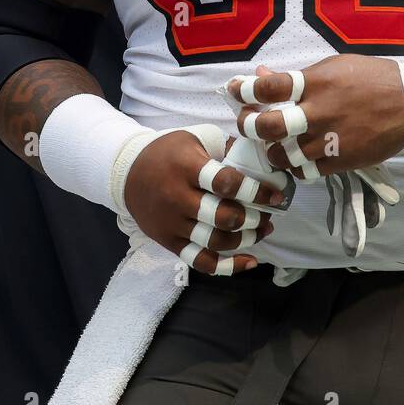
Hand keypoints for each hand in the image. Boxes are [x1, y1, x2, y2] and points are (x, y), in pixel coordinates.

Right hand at [123, 129, 286, 274]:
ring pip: (214, 241)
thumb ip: (226, 148)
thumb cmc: (169, 153)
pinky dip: (227, 267)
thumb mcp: (196, 138)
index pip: (225, 183)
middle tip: (269, 214)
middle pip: (222, 217)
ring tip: (262, 231)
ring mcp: (172, 223)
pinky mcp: (168, 242)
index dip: (256, 191)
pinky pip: (200, 261)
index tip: (276, 196)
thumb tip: (262, 161)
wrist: (127, 173)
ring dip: (245, 240)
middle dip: (253, 219)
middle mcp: (177, 197)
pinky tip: (250, 261)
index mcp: (186, 167)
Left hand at [226, 58, 403, 178]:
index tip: (236, 91)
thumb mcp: (334, 67)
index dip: (245, 91)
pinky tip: (298, 159)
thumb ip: (298, 76)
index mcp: (317, 83)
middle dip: (250, 126)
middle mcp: (320, 112)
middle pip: (270, 126)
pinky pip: (306, 172)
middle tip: (249, 124)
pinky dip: (296, 167)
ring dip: (273, 151)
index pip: (270, 87)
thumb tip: (261, 75)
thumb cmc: (371, 78)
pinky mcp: (342, 161)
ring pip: (285, 155)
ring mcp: (331, 139)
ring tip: (274, 145)